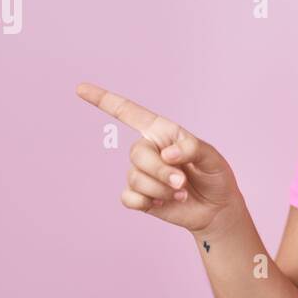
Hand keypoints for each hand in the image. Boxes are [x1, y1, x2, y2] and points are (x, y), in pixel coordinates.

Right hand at [75, 81, 244, 235]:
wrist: (217, 209)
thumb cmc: (215, 177)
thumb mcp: (212, 157)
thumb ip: (193, 149)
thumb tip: (167, 153)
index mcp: (163, 133)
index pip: (130, 113)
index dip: (104, 100)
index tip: (80, 89)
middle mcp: (149, 150)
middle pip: (137, 154)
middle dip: (160, 171)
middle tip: (182, 182)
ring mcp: (142, 174)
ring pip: (135, 178)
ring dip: (160, 189)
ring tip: (181, 192)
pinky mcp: (140, 196)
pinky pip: (129, 198)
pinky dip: (146, 202)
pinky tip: (162, 204)